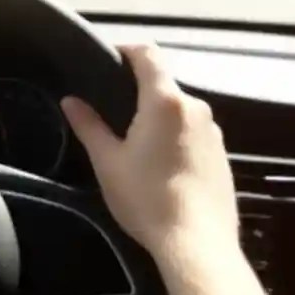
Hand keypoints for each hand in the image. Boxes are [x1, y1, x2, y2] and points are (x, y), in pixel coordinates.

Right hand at [60, 44, 237, 261]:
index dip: (127, 50)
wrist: (197, 244)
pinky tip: (163, 165)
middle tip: (113, 112)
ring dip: (159, 117)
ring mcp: (214, 132)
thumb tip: (70, 101)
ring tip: (136, 143)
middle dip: (140, 92)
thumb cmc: (146, 198)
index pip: (148, 55)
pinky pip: (194, 133)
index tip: (109, 60)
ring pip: (180, 111)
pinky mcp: (223, 155)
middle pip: (164, 85)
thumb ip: (89, 126)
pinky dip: (176, 137)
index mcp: (165, 101)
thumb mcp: (108, 162)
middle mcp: (195, 108)